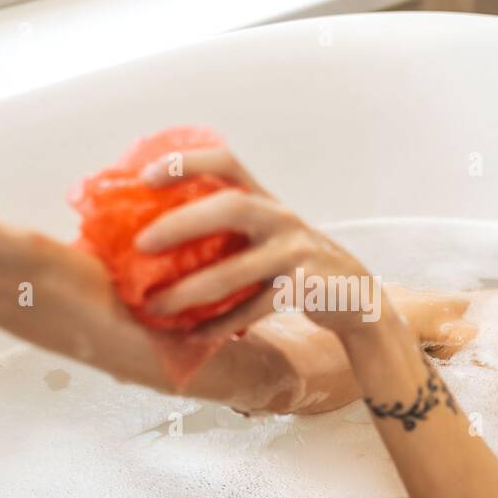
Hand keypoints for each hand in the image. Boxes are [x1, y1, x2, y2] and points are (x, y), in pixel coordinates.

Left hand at [133, 148, 381, 338]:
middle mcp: (281, 218)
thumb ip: (229, 229)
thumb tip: (155, 237)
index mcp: (266, 199)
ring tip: (155, 306)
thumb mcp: (268, 234)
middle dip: (182, 223)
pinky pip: (253, 309)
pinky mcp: (304, 288)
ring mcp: (295, 253)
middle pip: (231, 206)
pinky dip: (221, 324)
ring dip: (189, 291)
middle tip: (141, 244)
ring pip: (235, 271)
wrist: (357, 297)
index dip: (187, 162)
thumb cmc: (295, 264)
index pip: (227, 162)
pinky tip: (195, 335)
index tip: (146, 175)